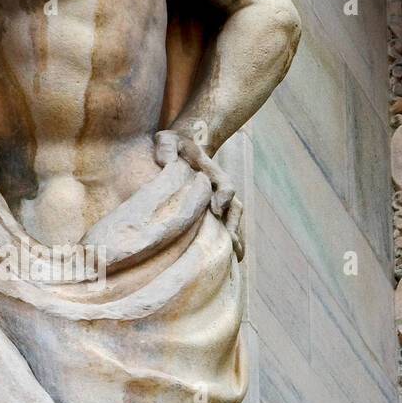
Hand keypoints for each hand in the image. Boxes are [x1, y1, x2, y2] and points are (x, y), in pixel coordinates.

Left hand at [154, 129, 243, 259]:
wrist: (183, 146)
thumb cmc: (173, 145)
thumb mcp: (167, 140)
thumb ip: (166, 147)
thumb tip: (167, 163)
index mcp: (212, 172)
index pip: (225, 185)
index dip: (222, 196)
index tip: (214, 210)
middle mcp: (220, 188)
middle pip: (235, 209)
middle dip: (234, 228)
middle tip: (231, 247)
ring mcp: (219, 200)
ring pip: (233, 222)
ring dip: (234, 239)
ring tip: (235, 260)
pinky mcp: (213, 210)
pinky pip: (224, 228)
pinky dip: (227, 243)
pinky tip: (226, 262)